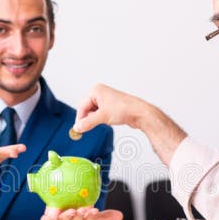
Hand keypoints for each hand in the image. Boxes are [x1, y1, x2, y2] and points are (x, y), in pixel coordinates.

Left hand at [39, 206, 122, 219]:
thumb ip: (104, 216)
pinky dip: (49, 219)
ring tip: (71, 211)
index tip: (94, 211)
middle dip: (79, 217)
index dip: (91, 216)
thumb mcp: (89, 219)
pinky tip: (51, 214)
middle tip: (82, 211)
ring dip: (67, 217)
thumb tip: (120, 215)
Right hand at [72, 84, 186, 165]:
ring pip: (92, 113)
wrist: (140, 113)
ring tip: (103, 122)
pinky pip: (99, 114)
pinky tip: (107, 121)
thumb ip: (87, 123)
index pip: (82, 106)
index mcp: (96, 90)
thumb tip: (78, 127)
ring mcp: (105, 100)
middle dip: (87, 119)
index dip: (80, 118)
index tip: (78, 129)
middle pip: (86, 109)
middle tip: (86, 129)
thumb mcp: (103, 117)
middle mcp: (100, 93)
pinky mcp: (110, 106)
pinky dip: (100, 120)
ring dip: (94, 120)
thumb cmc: (126, 109)